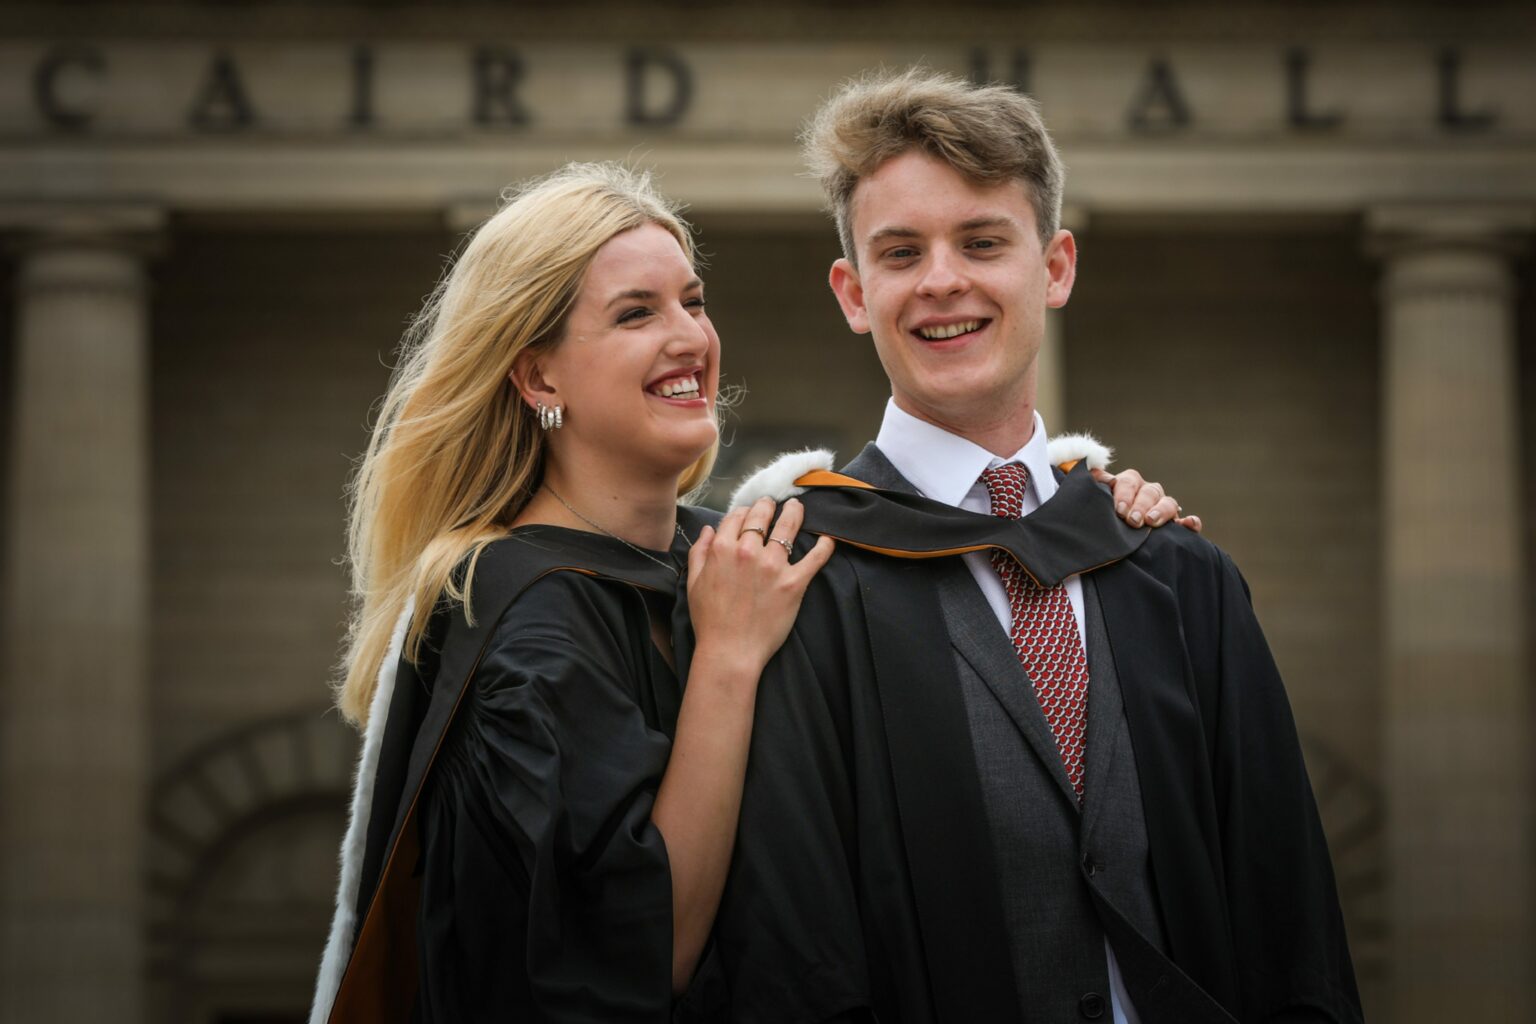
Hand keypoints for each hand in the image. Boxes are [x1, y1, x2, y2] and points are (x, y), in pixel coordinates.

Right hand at [686, 497, 835, 676]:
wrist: (730, 651)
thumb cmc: (710, 620)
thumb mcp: (694, 582)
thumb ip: (699, 552)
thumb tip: (709, 529)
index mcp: (723, 549)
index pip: (736, 517)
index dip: (744, 512)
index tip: (750, 512)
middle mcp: (748, 551)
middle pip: (762, 516)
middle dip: (768, 506)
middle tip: (775, 503)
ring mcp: (773, 566)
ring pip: (788, 528)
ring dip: (794, 513)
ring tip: (798, 508)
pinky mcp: (794, 583)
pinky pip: (814, 558)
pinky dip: (824, 546)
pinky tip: (828, 539)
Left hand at [1091, 467, 1202, 532]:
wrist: (1110, 536)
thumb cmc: (1102, 514)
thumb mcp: (1095, 499)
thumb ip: (1094, 485)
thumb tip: (1092, 474)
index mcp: (1129, 484)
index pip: (1129, 482)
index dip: (1124, 494)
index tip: (1119, 510)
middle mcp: (1148, 493)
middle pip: (1150, 492)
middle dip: (1141, 506)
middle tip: (1133, 521)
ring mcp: (1163, 508)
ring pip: (1169, 503)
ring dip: (1162, 511)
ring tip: (1152, 522)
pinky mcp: (1176, 525)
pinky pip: (1188, 521)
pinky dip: (1191, 522)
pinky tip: (1190, 524)